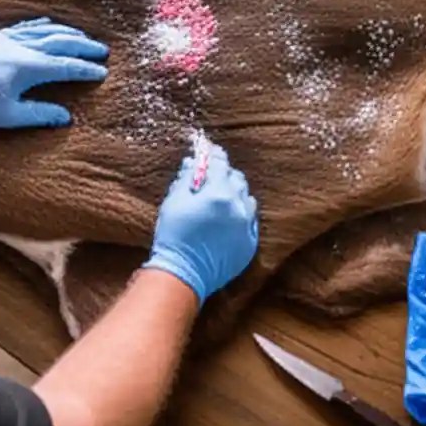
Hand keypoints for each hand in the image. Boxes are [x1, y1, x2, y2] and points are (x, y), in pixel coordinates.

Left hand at [0, 17, 108, 127]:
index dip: (85, 69)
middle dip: (84, 47)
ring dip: (69, 34)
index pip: (65, 66)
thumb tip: (65, 117)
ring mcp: (11, 39)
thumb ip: (39, 115)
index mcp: (28, 67)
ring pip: (48, 31)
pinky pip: (30, 26)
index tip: (102, 72)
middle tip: (102, 52)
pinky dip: (46, 26)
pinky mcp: (0, 36)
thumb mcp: (8, 115)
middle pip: (62, 43)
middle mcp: (23, 48)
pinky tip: (52, 26)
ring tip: (84, 39)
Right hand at [142, 144, 258, 304]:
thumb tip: (193, 163)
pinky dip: (241, 214)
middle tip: (211, 177)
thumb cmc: (174, 237)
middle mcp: (238, 207)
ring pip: (247, 199)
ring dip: (235, 194)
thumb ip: (186, 179)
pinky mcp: (250, 244)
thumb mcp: (174, 202)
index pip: (220, 163)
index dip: (213, 154)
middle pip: (237, 179)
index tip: (209, 150)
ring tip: (220, 199)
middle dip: (224, 174)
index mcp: (218, 194)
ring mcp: (247, 227)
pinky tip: (228, 218)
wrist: (183, 274)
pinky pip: (251, 220)